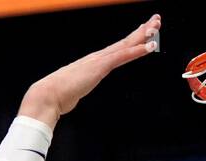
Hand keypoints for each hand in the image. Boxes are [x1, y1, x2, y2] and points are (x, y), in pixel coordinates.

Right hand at [21, 14, 160, 122]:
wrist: (49, 94)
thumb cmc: (60, 94)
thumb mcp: (77, 87)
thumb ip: (80, 84)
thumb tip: (76, 89)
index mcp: (95, 62)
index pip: (119, 48)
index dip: (133, 39)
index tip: (145, 31)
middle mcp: (99, 57)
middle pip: (125, 42)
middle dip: (142, 30)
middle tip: (156, 20)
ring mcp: (100, 60)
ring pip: (126, 45)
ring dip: (143, 35)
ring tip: (156, 26)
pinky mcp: (101, 67)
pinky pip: (123, 56)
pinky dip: (138, 50)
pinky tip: (150, 46)